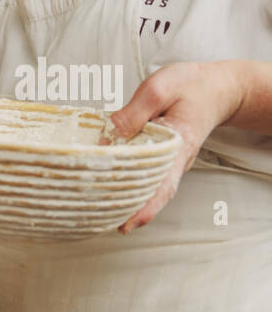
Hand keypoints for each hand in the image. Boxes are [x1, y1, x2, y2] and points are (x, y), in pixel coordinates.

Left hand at [109, 61, 245, 232]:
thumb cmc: (190, 86)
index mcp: (178, 145)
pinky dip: (127, 183)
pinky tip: (104, 187)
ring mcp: (169, 162)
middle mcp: (175, 161)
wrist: (216, 89)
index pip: (163, 186)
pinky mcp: (160, 157)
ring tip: (95, 211)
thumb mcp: (160, 87)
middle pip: (151, 194)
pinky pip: (144, 175)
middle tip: (96, 220)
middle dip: (126, 210)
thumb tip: (109, 135)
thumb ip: (134, 112)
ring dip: (124, 199)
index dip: (145, 209)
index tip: (126, 225)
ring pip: (147, 187)